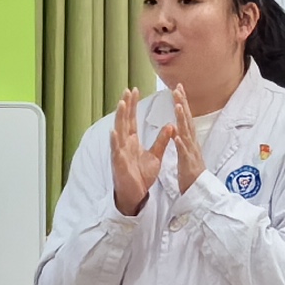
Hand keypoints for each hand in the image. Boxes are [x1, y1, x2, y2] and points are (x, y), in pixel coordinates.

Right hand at [107, 90, 158, 212]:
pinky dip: (114, 141)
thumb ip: (162, 141)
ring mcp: (120, 152)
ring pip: (118, 132)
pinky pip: (116, 151)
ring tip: (120, 104)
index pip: (131, 119)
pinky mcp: (119, 164)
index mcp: (132, 141)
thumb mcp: (155, 155)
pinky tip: (113, 132)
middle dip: (125, 105)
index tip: (134, 90)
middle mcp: (124, 144)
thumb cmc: (141, 175)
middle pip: (124, 121)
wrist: (136, 194)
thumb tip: (170, 125)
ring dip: (119, 118)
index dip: (132, 105)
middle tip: (127, 90)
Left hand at [163, 82, 206, 187]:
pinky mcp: (188, 164)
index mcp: (189, 140)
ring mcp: (191, 152)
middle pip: (187, 120)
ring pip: (186, 132)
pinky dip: (181, 144)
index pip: (185, 118)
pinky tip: (177, 135)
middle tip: (177, 88)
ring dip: (182, 119)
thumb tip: (177, 128)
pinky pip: (184, 153)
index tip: (177, 88)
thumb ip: (182, 139)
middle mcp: (191, 143)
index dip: (181, 102)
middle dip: (182, 103)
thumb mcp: (185, 153)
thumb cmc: (191, 173)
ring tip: (177, 105)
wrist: (198, 191)